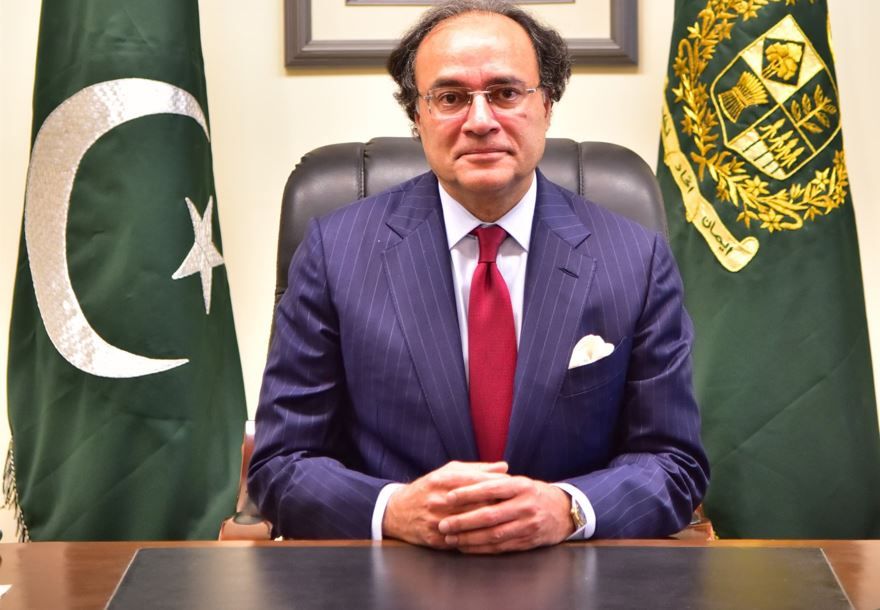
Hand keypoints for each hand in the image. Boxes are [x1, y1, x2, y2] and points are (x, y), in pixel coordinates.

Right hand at [382, 460, 508, 547]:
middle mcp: (439, 499)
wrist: (397, 511)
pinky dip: (477, 539)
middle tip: (517, 506)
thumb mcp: (449, 471)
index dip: (499, 485)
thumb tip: (504, 467)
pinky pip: (461, 541)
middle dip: (499, 504)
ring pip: (472, 524)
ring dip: (491, 524)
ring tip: (508, 521)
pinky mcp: (434, 538)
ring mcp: (436, 520)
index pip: (479, 481)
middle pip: (478, 503)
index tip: (516, 487)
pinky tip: (491, 538)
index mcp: (444, 479)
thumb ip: (478, 469)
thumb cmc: (429, 488)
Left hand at [438, 476, 573, 553]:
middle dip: (463, 521)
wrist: (562, 512)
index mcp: (520, 486)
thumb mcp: (517, 482)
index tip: (449, 496)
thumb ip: (492, 479)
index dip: (469, 493)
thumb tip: (462, 477)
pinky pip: (500, 547)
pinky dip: (480, 549)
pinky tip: (466, 547)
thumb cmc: (531, 494)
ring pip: (493, 534)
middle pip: (489, 515)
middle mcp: (525, 505)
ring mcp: (528, 525)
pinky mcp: (527, 542)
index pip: (491, 488)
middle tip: (443, 523)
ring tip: (450, 538)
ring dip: (469, 538)